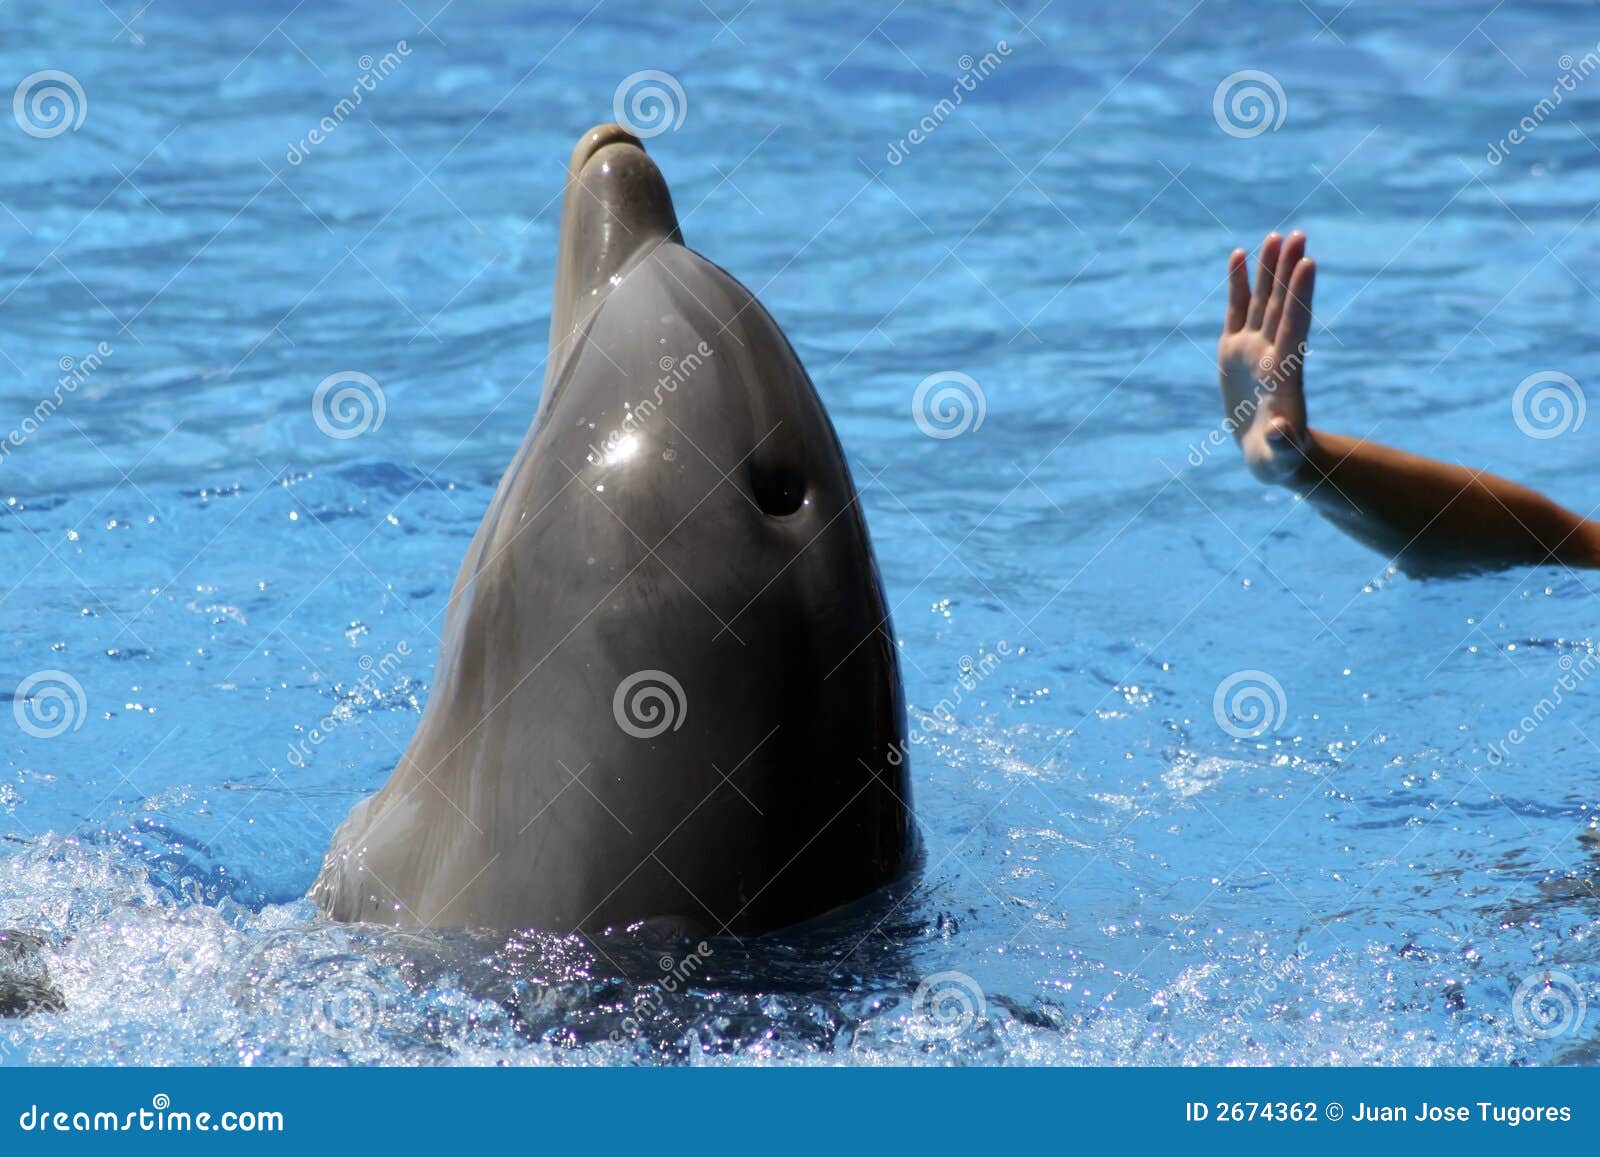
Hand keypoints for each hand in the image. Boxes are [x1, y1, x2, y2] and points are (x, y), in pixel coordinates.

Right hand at [1218, 231, 1315, 481]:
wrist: (1271, 455)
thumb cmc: (1280, 460)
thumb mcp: (1282, 457)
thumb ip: (1283, 444)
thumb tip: (1282, 434)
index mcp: (1283, 373)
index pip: (1293, 327)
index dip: (1299, 296)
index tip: (1308, 264)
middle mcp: (1271, 353)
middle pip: (1281, 305)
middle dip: (1287, 271)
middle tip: (1297, 236)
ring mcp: (1252, 349)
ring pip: (1262, 301)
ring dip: (1268, 269)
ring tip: (1274, 236)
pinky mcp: (1234, 352)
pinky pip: (1237, 310)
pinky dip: (1238, 284)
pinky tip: (1238, 255)